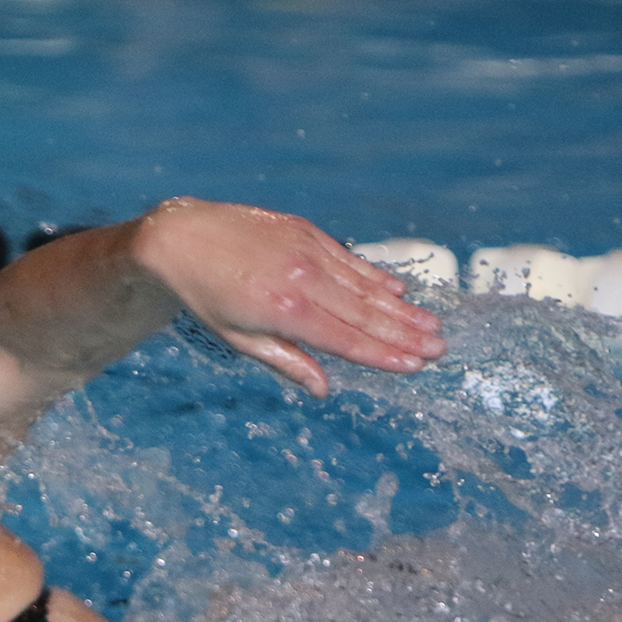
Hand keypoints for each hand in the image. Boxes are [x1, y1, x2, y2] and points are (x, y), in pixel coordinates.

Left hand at [131, 198, 446, 397]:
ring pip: (363, 285)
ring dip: (399, 308)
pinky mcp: (306, 231)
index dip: (383, 355)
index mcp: (284, 311)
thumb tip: (323, 390)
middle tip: (439, 348)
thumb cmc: (206, 296)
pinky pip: (349, 260)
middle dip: (405, 334)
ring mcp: (307, 251)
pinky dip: (374, 277)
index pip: (346, 339)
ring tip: (431, 324)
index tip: (415, 366)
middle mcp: (301, 279)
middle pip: (364, 313)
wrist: (182, 238)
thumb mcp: (238, 338)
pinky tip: (398, 291)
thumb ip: (286, 361)